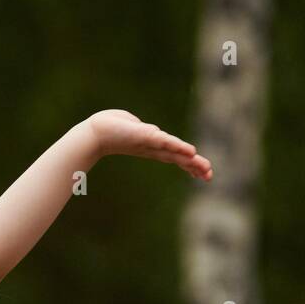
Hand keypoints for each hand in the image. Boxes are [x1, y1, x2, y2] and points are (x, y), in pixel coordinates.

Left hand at [86, 109, 212, 180]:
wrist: (94, 132)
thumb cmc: (110, 127)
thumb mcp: (132, 126)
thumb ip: (145, 130)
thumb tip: (152, 132)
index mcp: (152, 146)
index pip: (174, 155)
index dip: (189, 163)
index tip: (202, 171)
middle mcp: (153, 148)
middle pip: (178, 158)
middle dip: (195, 167)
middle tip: (210, 177)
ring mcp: (150, 144)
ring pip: (175, 153)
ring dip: (191, 162)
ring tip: (206, 170)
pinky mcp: (146, 137)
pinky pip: (165, 142)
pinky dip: (178, 147)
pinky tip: (190, 152)